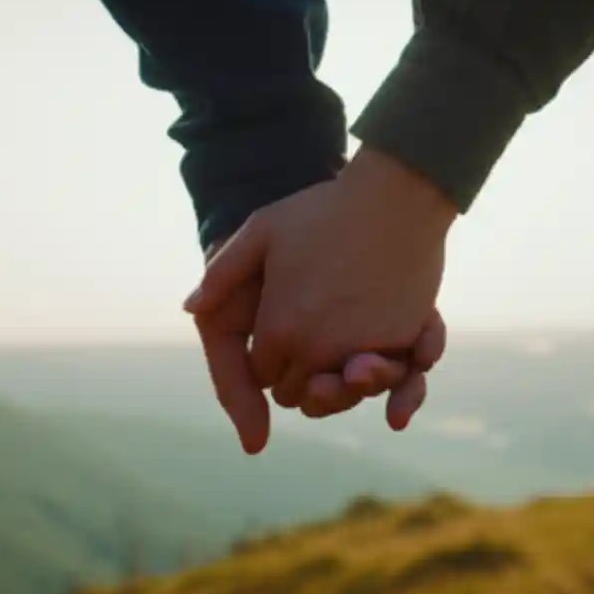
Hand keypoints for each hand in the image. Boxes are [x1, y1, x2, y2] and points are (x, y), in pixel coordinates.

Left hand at [186, 147, 456, 410]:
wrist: (395, 198)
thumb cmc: (323, 211)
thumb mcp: (260, 230)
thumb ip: (221, 273)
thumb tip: (191, 307)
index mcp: (280, 330)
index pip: (260, 373)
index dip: (264, 357)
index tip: (275, 333)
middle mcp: (319, 352)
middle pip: (296, 392)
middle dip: (293, 375)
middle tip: (302, 343)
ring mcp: (364, 353)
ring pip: (339, 395)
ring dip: (334, 382)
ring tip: (334, 346)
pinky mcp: (402, 347)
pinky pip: (381, 381)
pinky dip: (374, 373)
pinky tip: (368, 348)